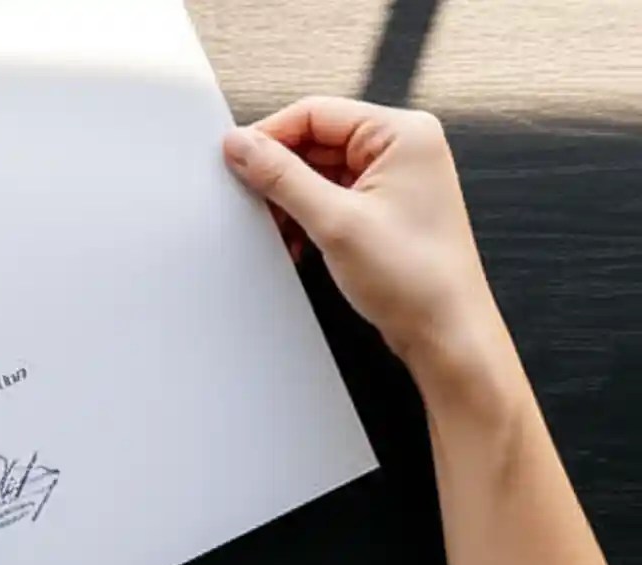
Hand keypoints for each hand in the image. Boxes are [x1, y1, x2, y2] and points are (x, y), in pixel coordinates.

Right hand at [222, 97, 505, 379]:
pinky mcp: (383, 209)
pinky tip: (295, 240)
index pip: (316, 112)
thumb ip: (281, 177)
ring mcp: (394, 180)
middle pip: (315, 140)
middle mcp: (404, 149)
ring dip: (291, 199)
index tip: (236, 158)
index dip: (270, 135)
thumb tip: (243, 145)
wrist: (445, 335)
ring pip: (318, 171)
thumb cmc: (419, 281)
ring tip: (280, 229)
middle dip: (280, 174)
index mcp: (404, 134)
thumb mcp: (335, 222)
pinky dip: (306, 216)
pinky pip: (330, 196)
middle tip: (252, 199)